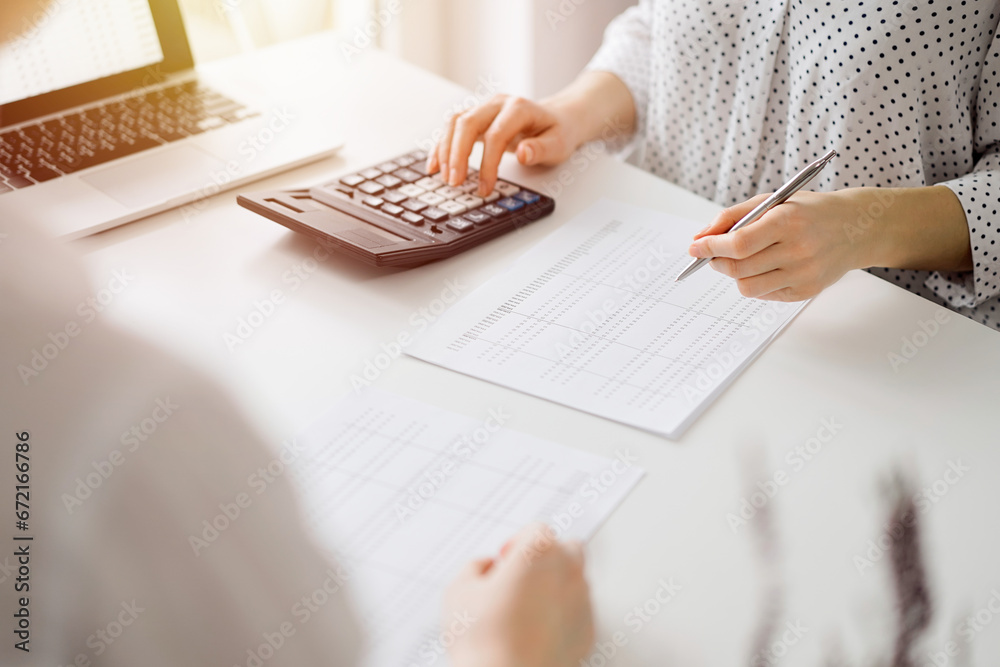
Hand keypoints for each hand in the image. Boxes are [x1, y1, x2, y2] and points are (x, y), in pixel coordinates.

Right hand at [427, 94, 581, 196]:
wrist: (559, 117)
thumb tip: (524, 152)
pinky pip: (452, 128)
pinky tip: (435, 164)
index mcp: (519, 108)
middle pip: (467, 123)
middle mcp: (498, 104)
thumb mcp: (559, 144)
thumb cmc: (558, 132)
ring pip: (455, 122)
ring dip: (445, 150)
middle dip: (457, 155)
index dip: (487, 163)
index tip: (484, 188)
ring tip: (443, 176)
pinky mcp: (476, 117)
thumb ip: (542, 149)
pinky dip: (441, 146)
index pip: (496, 134)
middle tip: (454, 182)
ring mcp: (485, 108)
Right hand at [443, 523, 593, 666]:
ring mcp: (582, 602)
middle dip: (544, 558)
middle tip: (518, 579)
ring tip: (524, 610)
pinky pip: (578, 611)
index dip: (517, 542)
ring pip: (574, 580)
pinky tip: (536, 631)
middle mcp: (568, 572)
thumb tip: (485, 568)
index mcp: (539, 553)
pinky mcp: (588, 631)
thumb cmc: (485, 642)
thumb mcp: (459, 592)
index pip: (537, 529)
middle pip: (564, 549)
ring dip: (554, 586)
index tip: (506, 560)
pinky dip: (562, 615)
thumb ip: (475, 568)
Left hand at [687, 189, 883, 300]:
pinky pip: (764, 294)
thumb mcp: (772, 201)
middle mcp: (798, 250)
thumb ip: (732, 216)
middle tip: (711, 253)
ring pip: (747, 287)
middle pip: (738, 268)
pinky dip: (754, 282)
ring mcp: (803, 274)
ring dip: (733, 274)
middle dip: (716, 261)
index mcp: (788, 222)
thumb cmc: (808, 211)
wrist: (856, 228)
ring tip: (738, 260)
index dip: (710, 247)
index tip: (694, 247)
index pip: (738, 244)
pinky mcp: (806, 291)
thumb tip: (699, 238)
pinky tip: (763, 267)